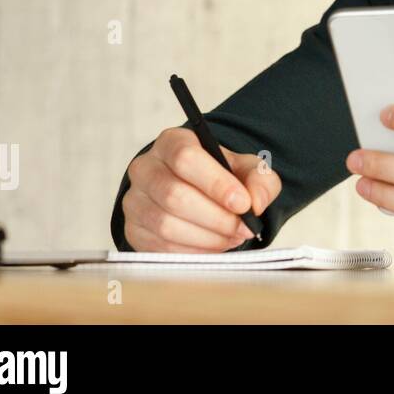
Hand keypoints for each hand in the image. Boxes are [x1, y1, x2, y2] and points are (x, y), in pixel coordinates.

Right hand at [122, 127, 280, 252]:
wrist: (198, 191)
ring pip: (166, 225)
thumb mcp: (248, 169)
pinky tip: (213, 245)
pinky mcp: (133, 229)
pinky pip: (161, 247)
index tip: (243, 204)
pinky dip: (194, 251)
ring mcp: (135, 200)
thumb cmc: (222, 176)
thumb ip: (260, 180)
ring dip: (207, 237)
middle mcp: (146, 168)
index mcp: (173, 142)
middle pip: (175, 196)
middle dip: (217, 218)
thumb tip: (256, 204)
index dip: (217, 184)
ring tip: (232, 236)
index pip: (186, 159)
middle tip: (243, 228)